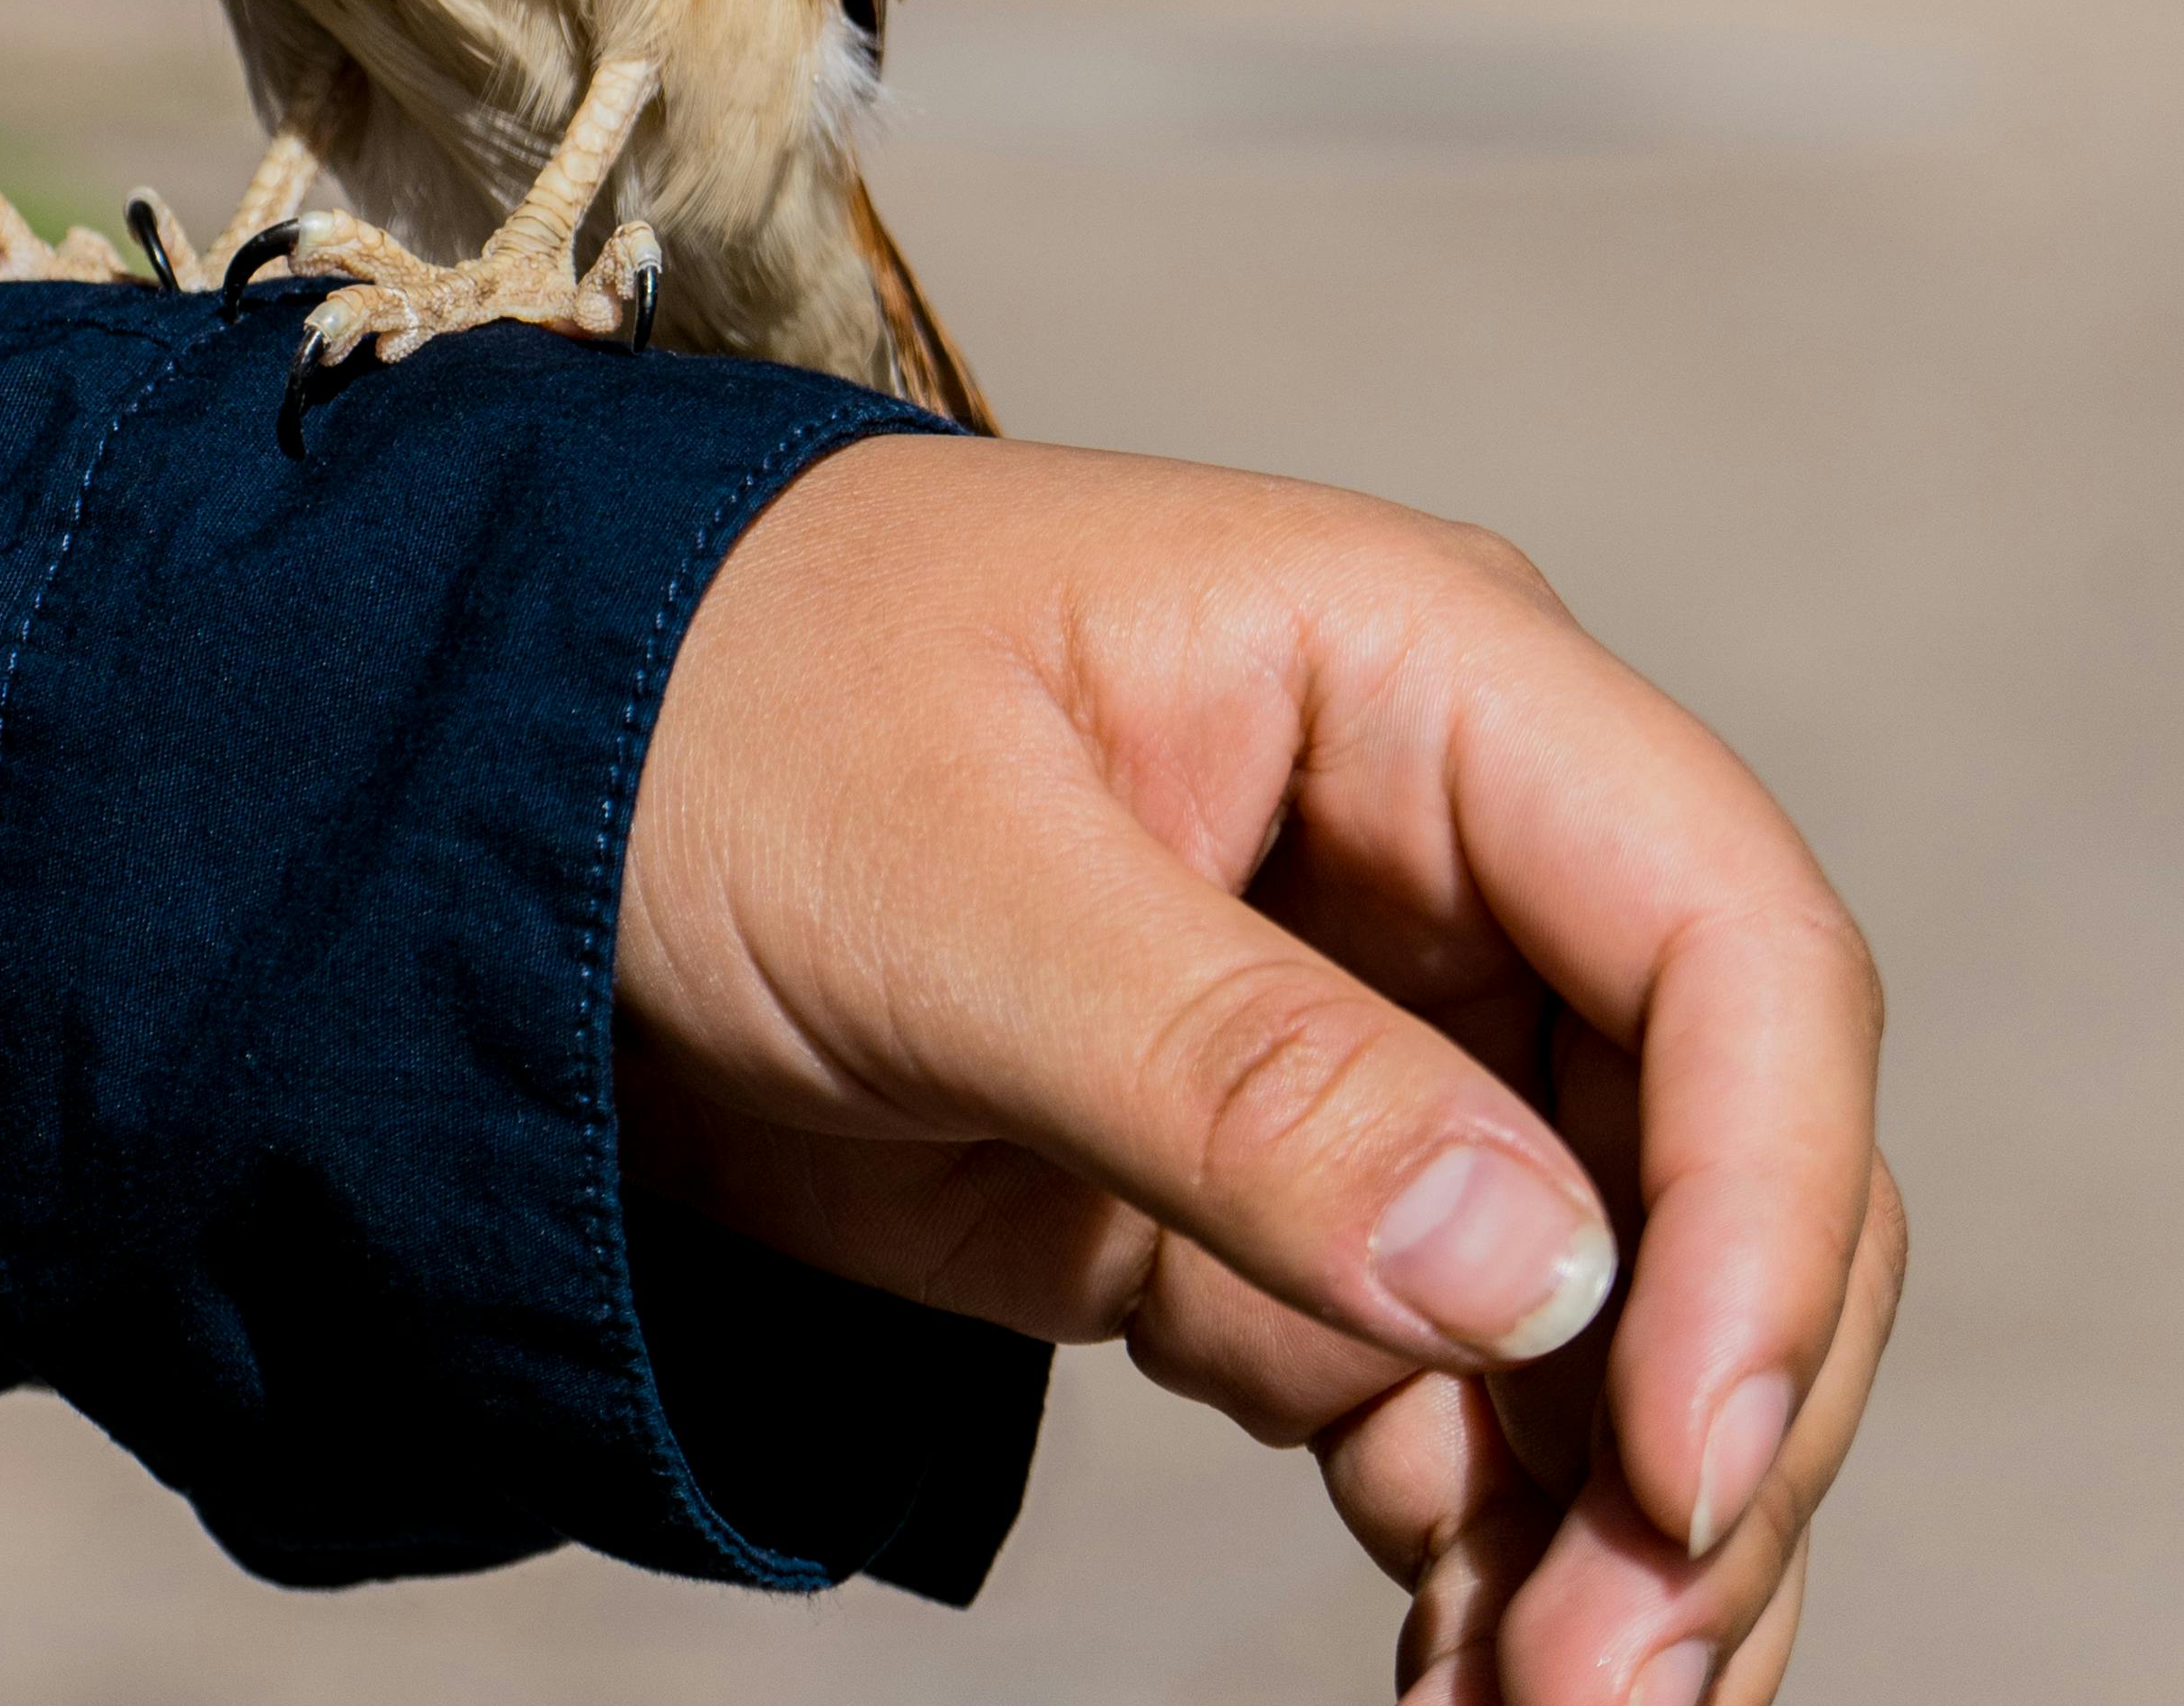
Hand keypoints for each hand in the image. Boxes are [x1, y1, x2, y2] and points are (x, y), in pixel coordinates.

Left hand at [616, 435, 1898, 1700]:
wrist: (511, 802)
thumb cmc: (712, 724)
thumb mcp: (943, 878)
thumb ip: (1231, 1064)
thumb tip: (1535, 1271)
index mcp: (1414, 672)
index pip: (1723, 934)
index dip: (1764, 1201)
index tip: (1683, 1457)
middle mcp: (1451, 849)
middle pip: (1714, 1159)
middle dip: (1701, 1430)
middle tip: (1605, 1691)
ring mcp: (1386, 1040)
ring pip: (1624, 1317)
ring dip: (1615, 1546)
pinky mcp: (1289, 1208)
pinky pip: (1474, 1406)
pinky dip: (1492, 1562)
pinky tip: (1446, 1689)